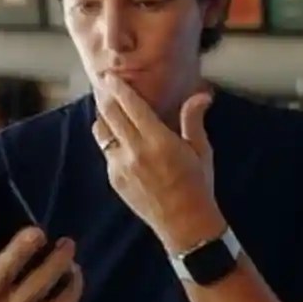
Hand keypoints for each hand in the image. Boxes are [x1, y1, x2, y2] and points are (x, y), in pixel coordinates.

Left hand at [93, 76, 224, 251]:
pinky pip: (106, 152)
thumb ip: (193, 120)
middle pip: (108, 114)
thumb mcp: (201, 150)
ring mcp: (119, 166)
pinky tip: (118, 137)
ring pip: (101, 132)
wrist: (185, 225)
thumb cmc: (198, 184)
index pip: (130, 105)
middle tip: (104, 85)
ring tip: (108, 109)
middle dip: (105, 97)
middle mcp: (134, 151)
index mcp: (158, 140)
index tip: (111, 75)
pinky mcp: (113, 179)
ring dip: (103, 117)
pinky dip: (110, 140)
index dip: (118, 87)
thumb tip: (201, 94)